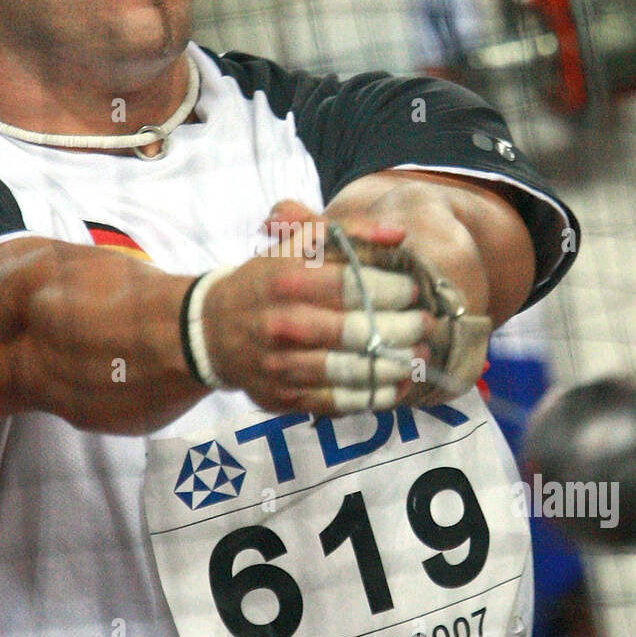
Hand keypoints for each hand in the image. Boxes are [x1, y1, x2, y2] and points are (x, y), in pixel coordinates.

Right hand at [199, 200, 438, 416]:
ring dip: (395, 364)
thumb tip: (398, 236)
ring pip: (350, 370)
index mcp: (284, 280)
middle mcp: (281, 324)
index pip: (350, 285)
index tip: (413, 290)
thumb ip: (345, 235)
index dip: (390, 288)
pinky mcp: (283, 397)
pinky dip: (374, 396)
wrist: (209, 332)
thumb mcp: (292, 247)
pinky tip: (398, 384)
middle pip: (356, 331)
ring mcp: (281, 365)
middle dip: (401, 328)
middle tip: (426, 324)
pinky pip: (338, 401)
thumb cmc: (262, 282)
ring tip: (420, 354)